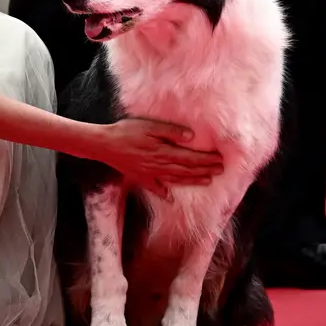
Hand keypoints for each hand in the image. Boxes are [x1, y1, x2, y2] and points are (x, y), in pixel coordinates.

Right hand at [83, 118, 224, 198]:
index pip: (191, 158)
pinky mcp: (140, 177)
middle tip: (220, 170)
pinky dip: (164, 194)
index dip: (207, 160)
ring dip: (193, 181)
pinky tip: (170, 199)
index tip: (220, 160)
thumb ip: (170, 131)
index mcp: (164, 152)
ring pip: (176, 180)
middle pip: (187, 170)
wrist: (104, 145)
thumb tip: (191, 137)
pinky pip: (155, 188)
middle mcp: (160, 166)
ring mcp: (150, 174)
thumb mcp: (149, 126)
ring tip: (207, 181)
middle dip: (205, 170)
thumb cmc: (126, 132)